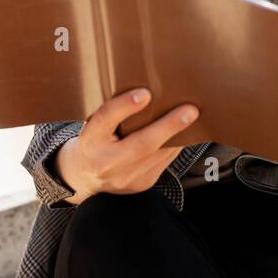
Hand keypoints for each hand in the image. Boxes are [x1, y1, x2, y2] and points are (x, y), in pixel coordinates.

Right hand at [55, 87, 199, 204]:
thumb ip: (114, 110)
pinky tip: (183, 133)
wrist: (85, 177)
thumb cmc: (94, 141)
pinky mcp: (141, 185)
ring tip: (192, 117)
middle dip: (169, 127)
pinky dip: (174, 146)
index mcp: (90, 140)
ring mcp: (125, 178)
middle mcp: (106, 163)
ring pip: (158, 155)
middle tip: (190, 111)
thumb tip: (147, 92)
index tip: (145, 93)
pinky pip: (164, 163)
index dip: (125, 106)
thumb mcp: (94, 123)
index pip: (105, 119)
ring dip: (178, 135)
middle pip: (141, 144)